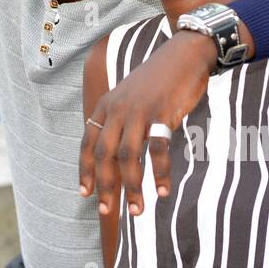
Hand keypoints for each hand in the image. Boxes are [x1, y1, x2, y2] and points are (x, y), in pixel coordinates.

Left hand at [78, 29, 216, 218]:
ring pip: (129, 156)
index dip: (85, 171)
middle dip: (105, 186)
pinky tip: (162, 191)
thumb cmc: (157, 81)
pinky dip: (159, 172)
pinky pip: (157, 149)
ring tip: (137, 210)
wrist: (183, 55)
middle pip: (105, 155)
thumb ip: (119, 121)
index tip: (85, 194)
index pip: (88, 143)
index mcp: (106, 106)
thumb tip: (115, 154)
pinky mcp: (162, 113)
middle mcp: (118, 109)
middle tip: (107, 212)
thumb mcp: (129, 97)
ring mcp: (139, 111)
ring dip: (132, 186)